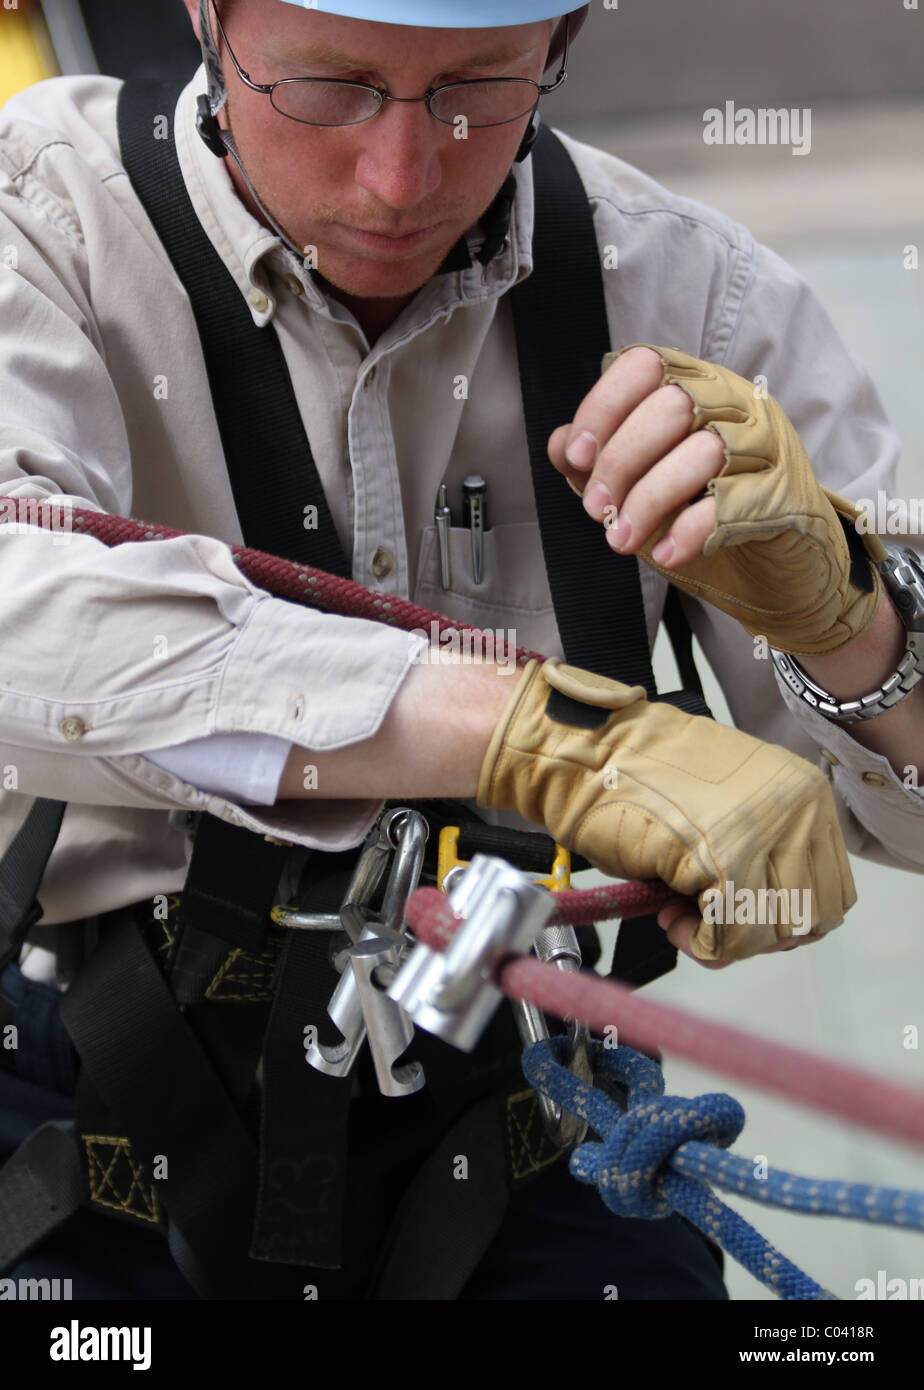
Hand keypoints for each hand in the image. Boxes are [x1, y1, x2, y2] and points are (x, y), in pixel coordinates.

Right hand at [478, 658, 854, 963]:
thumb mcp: (723, 811)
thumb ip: (758, 858)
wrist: (584, 753)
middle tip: (707, 918)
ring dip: (724, 939)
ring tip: (679, 912)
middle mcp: (797, 809)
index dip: (779, 917)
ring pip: (772, 933)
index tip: (738, 914)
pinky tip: (670, 917)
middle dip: (755, 932)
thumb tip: (764, 925)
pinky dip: (699, 945)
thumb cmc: (636, 778)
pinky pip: (730, 939)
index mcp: (805, 793)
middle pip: (809, 918)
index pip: (830, 890)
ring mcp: (766, 833)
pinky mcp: (727, 860)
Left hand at [548, 345, 885, 656]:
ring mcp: (767, 445)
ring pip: (702, 452)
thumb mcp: (639, 486)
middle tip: (595, 511)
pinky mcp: (785, 494)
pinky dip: (688, 531)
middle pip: (671, 406)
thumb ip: (599, 462)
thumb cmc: (704, 516)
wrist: (777, 568)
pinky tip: (665, 554)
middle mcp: (736, 403)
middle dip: (620, 462)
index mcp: (696, 386)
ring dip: (648, 500)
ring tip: (620, 540)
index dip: (603, 406)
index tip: (575, 456)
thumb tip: (558, 444)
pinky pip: (732, 504)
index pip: (645, 365)